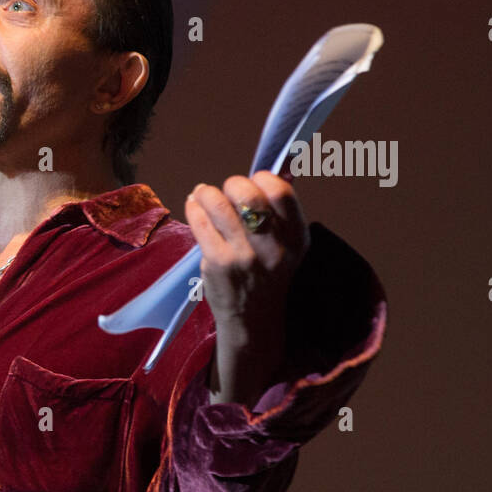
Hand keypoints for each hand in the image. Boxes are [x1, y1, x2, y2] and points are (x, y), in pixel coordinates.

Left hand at [183, 171, 310, 405]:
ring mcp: (244, 256)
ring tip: (203, 194)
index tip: (254, 181)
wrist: (252, 320)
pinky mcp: (218, 263)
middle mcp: (274, 247)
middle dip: (233, 184)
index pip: (282, 193)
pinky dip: (194, 208)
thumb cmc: (267, 275)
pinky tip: (194, 206)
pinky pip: (201, 223)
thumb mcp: (287, 246)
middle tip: (227, 190)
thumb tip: (275, 170)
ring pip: (219, 204)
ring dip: (207, 192)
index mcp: (297, 238)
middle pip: (248, 195)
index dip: (263, 178)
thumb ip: (281, 213)